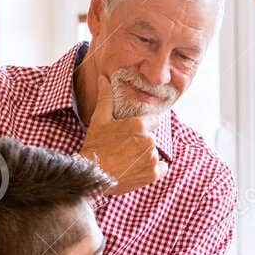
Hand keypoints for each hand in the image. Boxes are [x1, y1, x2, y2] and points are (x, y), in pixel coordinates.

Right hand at [82, 75, 166, 193]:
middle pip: (152, 136)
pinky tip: (138, 168)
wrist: (93, 175)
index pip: (152, 120)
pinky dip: (153, 168)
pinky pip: (161, 167)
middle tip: (125, 147)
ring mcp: (152, 158)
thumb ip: (106, 98)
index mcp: (139, 125)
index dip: (142, 125)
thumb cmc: (95, 145)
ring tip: (128, 159)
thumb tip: (104, 78)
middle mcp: (149, 140)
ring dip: (145, 155)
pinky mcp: (153, 174)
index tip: (131, 132)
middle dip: (142, 140)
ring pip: (154, 152)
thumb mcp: (99, 119)